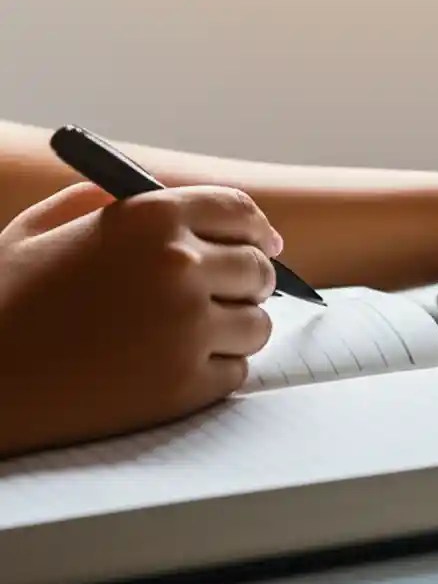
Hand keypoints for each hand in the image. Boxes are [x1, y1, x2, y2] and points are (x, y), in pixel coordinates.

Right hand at [0, 183, 281, 456]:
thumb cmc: (4, 302)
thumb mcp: (43, 229)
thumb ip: (106, 203)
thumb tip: (165, 198)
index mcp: (150, 218)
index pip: (240, 212)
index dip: (256, 229)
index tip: (265, 244)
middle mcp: (180, 267)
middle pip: (258, 269)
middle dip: (247, 282)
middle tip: (226, 295)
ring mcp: (188, 329)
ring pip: (257, 324)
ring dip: (234, 329)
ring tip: (190, 336)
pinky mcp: (186, 385)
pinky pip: (236, 371)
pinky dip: (216, 371)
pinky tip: (173, 369)